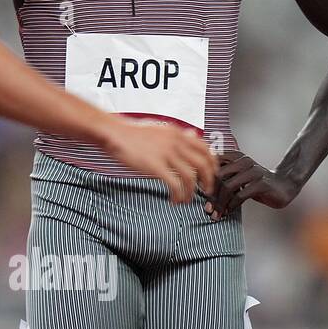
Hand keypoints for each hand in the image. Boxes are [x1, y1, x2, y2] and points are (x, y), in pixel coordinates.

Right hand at [102, 119, 216, 203]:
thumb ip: (178, 135)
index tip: (212, 175)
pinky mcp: (155, 166)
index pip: (206, 149)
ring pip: (190, 177)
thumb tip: (194, 135)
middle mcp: (176, 143)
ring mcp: (166, 154)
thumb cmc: (132, 133)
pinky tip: (174, 199)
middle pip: (203, 165)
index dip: (213, 165)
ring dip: (191, 192)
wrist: (114, 133)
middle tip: (206, 191)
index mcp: (178, 134)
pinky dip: (178, 195)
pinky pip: (175, 184)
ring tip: (186, 199)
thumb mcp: (160, 129)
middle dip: (208, 181)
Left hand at [205, 151, 299, 219]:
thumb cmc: (255, 182)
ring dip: (220, 203)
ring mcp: (253, 171)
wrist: (285, 185)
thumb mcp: (238, 176)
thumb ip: (222, 177)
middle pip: (218, 177)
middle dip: (210, 195)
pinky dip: (232, 205)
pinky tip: (228, 212)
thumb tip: (197, 186)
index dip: (202, 180)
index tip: (196, 195)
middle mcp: (243, 161)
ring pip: (228, 187)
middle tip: (207, 209)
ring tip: (215, 214)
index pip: (212, 165)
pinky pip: (240, 195)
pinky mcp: (262, 183)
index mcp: (235, 156)